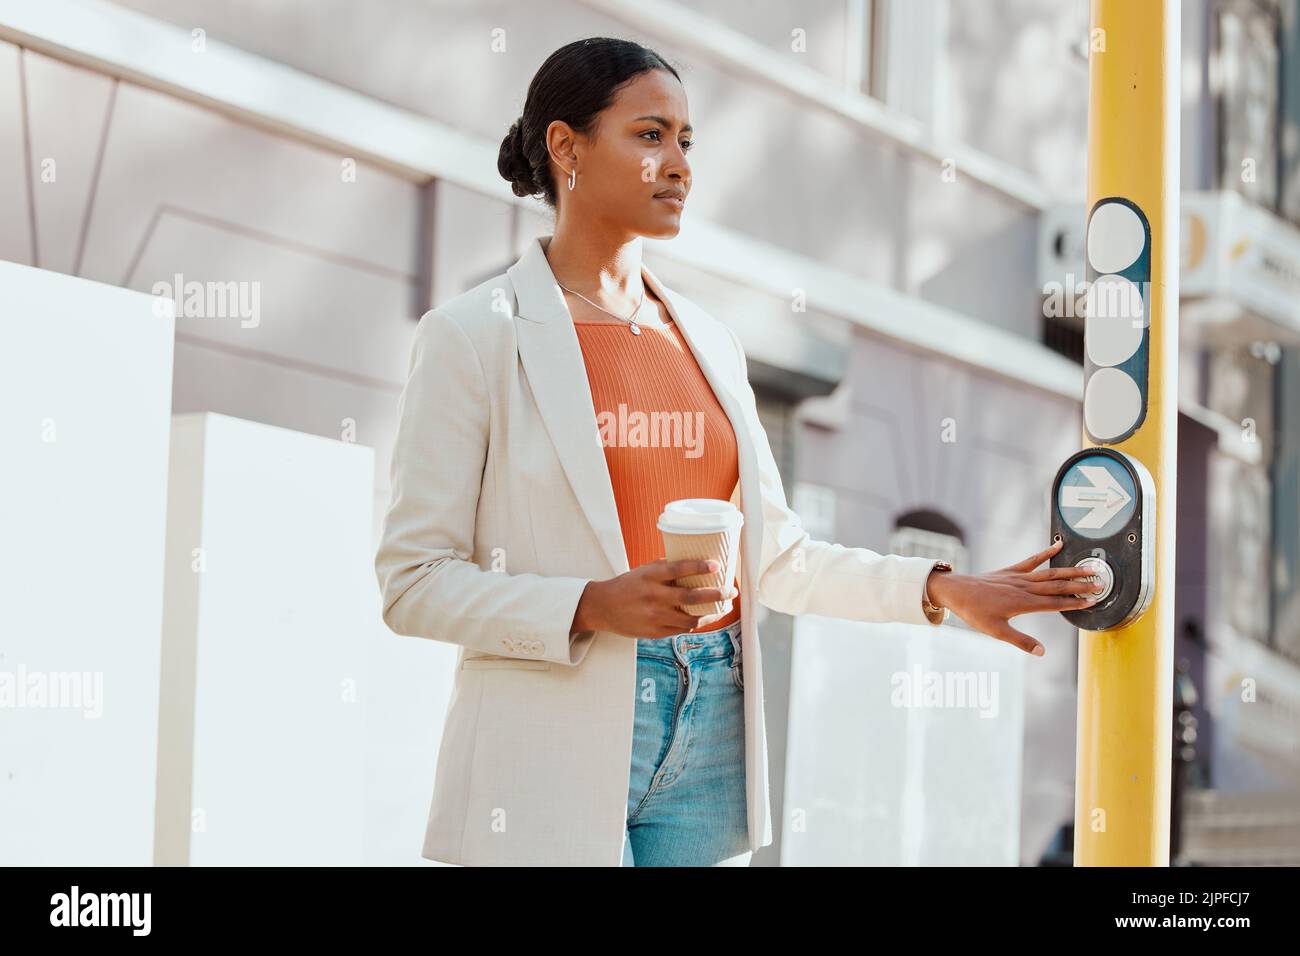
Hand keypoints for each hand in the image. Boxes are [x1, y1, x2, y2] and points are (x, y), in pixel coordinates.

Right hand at [571, 559, 738, 638]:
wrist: (603, 607)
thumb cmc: (627, 585)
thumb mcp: (643, 571)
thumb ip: (666, 568)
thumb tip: (693, 563)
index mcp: (649, 576)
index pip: (677, 569)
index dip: (698, 566)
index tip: (716, 564)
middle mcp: (653, 597)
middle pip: (690, 597)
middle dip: (715, 594)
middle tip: (730, 591)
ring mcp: (654, 617)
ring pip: (690, 619)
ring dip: (710, 613)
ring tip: (723, 606)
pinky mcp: (655, 632)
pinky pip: (681, 630)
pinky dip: (696, 623)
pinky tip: (705, 617)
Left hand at [923, 539, 1103, 656]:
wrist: (956, 591)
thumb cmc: (975, 613)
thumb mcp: (996, 631)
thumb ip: (1021, 641)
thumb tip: (1042, 652)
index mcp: (1024, 603)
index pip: (1056, 603)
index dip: (1076, 602)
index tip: (1094, 601)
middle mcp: (1024, 588)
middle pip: (1058, 586)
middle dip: (1081, 585)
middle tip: (1102, 583)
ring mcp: (1018, 577)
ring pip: (1050, 572)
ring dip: (1070, 570)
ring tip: (1089, 568)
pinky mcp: (1011, 570)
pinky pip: (1032, 560)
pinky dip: (1046, 552)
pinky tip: (1058, 545)